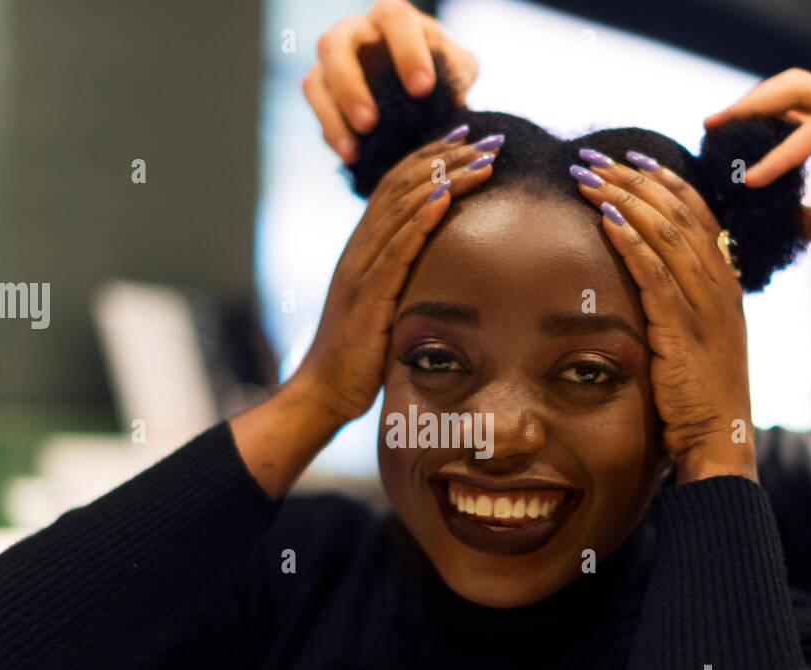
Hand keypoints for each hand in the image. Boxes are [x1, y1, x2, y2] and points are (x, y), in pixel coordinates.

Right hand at [293, 128, 498, 425]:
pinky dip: (422, 220)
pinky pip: (396, 249)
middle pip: (403, 186)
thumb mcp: (384, 305)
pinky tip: (446, 199)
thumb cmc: (360, 355)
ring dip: (446, 179)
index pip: (396, 185)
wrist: (324, 391)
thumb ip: (403, 278)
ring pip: (403, 209)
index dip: (431, 157)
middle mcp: (360, 248)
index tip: (467, 138)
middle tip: (486, 138)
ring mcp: (361, 269)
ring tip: (482, 160)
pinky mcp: (368, 296)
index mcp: (364, 247)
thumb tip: (438, 265)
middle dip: (447, 158)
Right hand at [304, 0, 478, 162]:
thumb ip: (457, 76)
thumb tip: (452, 100)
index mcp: (393, 18)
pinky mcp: (320, 88)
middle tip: (371, 123)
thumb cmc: (439, 71)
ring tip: (358, 143)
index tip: (423, 90)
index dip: (406, 52)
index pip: (394, 20)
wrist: (419, 89)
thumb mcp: (457, 69)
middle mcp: (355, 32)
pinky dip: (333, 132)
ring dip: (334, 112)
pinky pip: (316, 110)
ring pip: (316, 78)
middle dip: (351, 85)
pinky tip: (352, 156)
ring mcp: (332, 60)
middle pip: (337, 45)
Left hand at [572, 153, 757, 483]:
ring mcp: (705, 305)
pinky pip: (655, 272)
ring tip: (587, 176)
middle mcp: (720, 285)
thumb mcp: (696, 339)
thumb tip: (647, 280)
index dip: (664, 180)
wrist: (718, 440)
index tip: (630, 158)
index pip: (698, 212)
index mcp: (725, 283)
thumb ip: (680, 305)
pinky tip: (604, 217)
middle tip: (593, 157)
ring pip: (666, 232)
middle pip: (678, 211)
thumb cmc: (699, 396)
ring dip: (623, 198)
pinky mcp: (683, 328)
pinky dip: (629, 239)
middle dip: (633, 178)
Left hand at [704, 68, 810, 273]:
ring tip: (722, 135)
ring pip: (801, 94)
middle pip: (794, 89)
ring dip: (756, 113)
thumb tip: (765, 215)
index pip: (796, 108)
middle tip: (710, 125)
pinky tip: (755, 176)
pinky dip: (782, 153)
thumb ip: (802, 211)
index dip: (755, 118)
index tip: (719, 137)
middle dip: (748, 105)